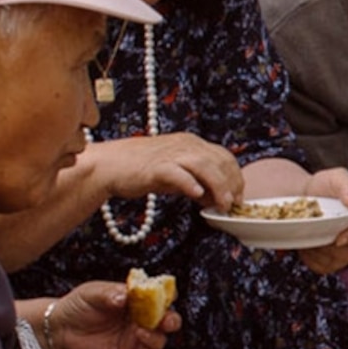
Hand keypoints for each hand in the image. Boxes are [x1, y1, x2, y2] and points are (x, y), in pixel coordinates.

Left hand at [46, 282, 173, 348]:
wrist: (60, 331)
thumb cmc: (77, 307)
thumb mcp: (91, 293)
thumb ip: (110, 293)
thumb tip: (126, 297)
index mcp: (136, 302)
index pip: (160, 298)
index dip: (168, 297)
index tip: (168, 297)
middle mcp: (140, 320)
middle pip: (168, 321)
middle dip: (172, 320)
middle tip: (166, 320)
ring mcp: (136, 339)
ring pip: (160, 340)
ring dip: (156, 337)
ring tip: (139, 332)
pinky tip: (141, 348)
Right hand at [91, 132, 241, 210]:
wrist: (109, 165)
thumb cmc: (142, 170)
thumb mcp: (177, 174)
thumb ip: (197, 182)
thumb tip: (215, 198)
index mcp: (192, 143)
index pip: (224, 156)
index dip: (236, 176)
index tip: (238, 196)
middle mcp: (185, 145)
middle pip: (219, 161)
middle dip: (231, 184)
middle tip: (233, 205)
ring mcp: (170, 154)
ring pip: (204, 166)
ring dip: (218, 185)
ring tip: (223, 204)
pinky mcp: (155, 167)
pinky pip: (178, 173)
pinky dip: (190, 183)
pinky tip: (197, 195)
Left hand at [297, 169, 347, 273]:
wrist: (308, 197)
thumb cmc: (326, 187)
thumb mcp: (337, 177)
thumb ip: (347, 185)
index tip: (338, 238)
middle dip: (331, 248)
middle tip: (314, 237)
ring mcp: (345, 250)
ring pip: (336, 262)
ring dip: (319, 253)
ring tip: (307, 238)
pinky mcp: (330, 260)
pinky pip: (323, 267)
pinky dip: (311, 260)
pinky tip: (305, 247)